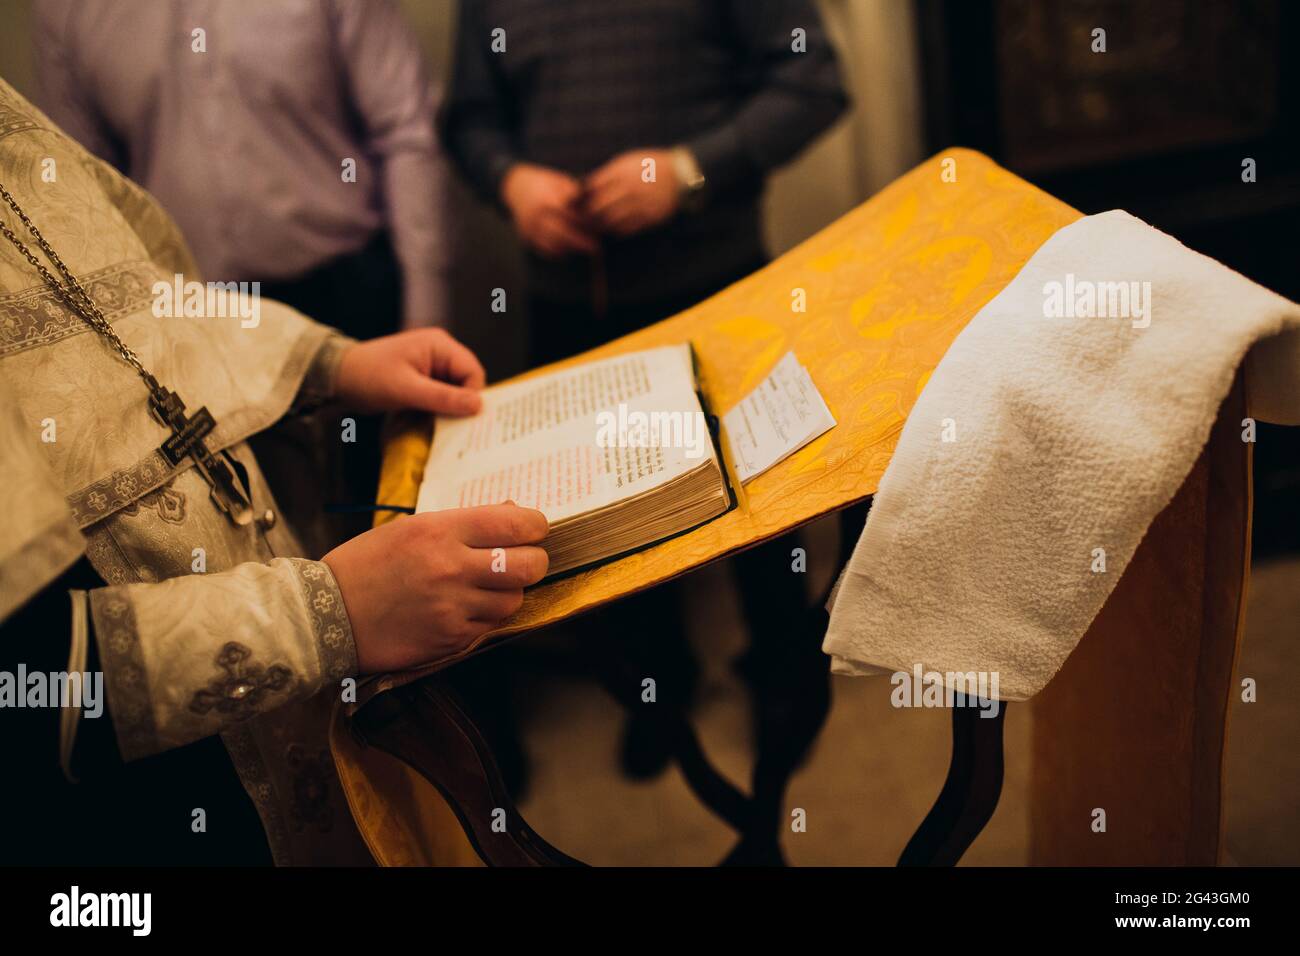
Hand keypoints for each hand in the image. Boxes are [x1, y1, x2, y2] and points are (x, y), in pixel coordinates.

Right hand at [323, 503, 549, 672]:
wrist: (326, 616)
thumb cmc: (367, 565)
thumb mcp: (411, 528)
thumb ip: (465, 523)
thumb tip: (514, 514)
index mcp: (442, 531)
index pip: (518, 524)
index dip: (537, 526)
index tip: (533, 530)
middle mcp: (452, 568)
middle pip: (530, 565)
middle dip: (534, 560)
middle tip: (523, 560)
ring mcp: (453, 608)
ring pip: (514, 599)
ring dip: (508, 592)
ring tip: (483, 586)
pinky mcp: (451, 640)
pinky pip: (489, 626)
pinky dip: (484, 617)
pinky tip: (461, 608)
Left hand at [334, 328, 485, 415]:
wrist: (335, 377)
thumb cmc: (368, 377)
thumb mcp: (406, 389)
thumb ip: (443, 397)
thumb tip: (478, 406)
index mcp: (439, 345)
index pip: (472, 371)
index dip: (472, 395)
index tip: (463, 419)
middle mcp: (439, 353)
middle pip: (466, 382)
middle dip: (461, 404)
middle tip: (452, 426)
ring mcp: (430, 367)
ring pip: (454, 392)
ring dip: (448, 409)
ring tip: (438, 425)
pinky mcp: (422, 380)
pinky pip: (440, 396)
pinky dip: (437, 410)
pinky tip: (428, 421)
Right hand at [500, 162, 597, 257]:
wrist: (516, 186)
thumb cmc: (544, 183)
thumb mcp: (560, 181)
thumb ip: (575, 194)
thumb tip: (594, 207)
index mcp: (546, 199)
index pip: (570, 216)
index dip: (585, 224)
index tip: (598, 229)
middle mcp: (536, 216)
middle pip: (563, 234)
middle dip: (581, 243)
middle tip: (596, 247)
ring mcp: (529, 228)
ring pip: (554, 245)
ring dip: (571, 249)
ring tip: (585, 248)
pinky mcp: (526, 237)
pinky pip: (544, 250)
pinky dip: (558, 252)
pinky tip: (570, 248)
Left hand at [583, 149, 680, 236]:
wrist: (680, 175)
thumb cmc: (649, 166)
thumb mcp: (628, 162)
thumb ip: (608, 174)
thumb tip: (586, 187)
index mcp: (622, 172)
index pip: (593, 186)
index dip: (581, 196)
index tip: (575, 201)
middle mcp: (629, 188)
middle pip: (599, 206)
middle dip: (587, 213)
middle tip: (581, 218)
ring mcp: (639, 204)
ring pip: (611, 220)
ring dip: (600, 225)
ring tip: (594, 226)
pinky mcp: (649, 218)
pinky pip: (626, 229)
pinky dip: (615, 230)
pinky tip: (612, 228)